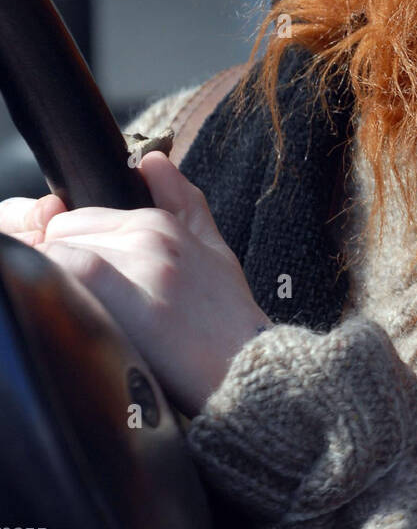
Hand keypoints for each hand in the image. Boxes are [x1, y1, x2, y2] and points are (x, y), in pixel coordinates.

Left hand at [1, 156, 269, 416]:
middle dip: (64, 262)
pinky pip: (71, 268)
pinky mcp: (128, 294)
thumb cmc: (228, 319)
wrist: (246, 368)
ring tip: (86, 310)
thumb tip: (152, 160)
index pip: (79, 217)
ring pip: (62, 250)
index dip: (72, 249)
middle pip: (65, 232)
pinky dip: (58, 278)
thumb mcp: (213, 248)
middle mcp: (149, 235)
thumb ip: (183, 201)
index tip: (85, 282)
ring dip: (59, 278)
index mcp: (162, 222)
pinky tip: (73, 304)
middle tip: (88, 300)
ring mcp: (139, 262)